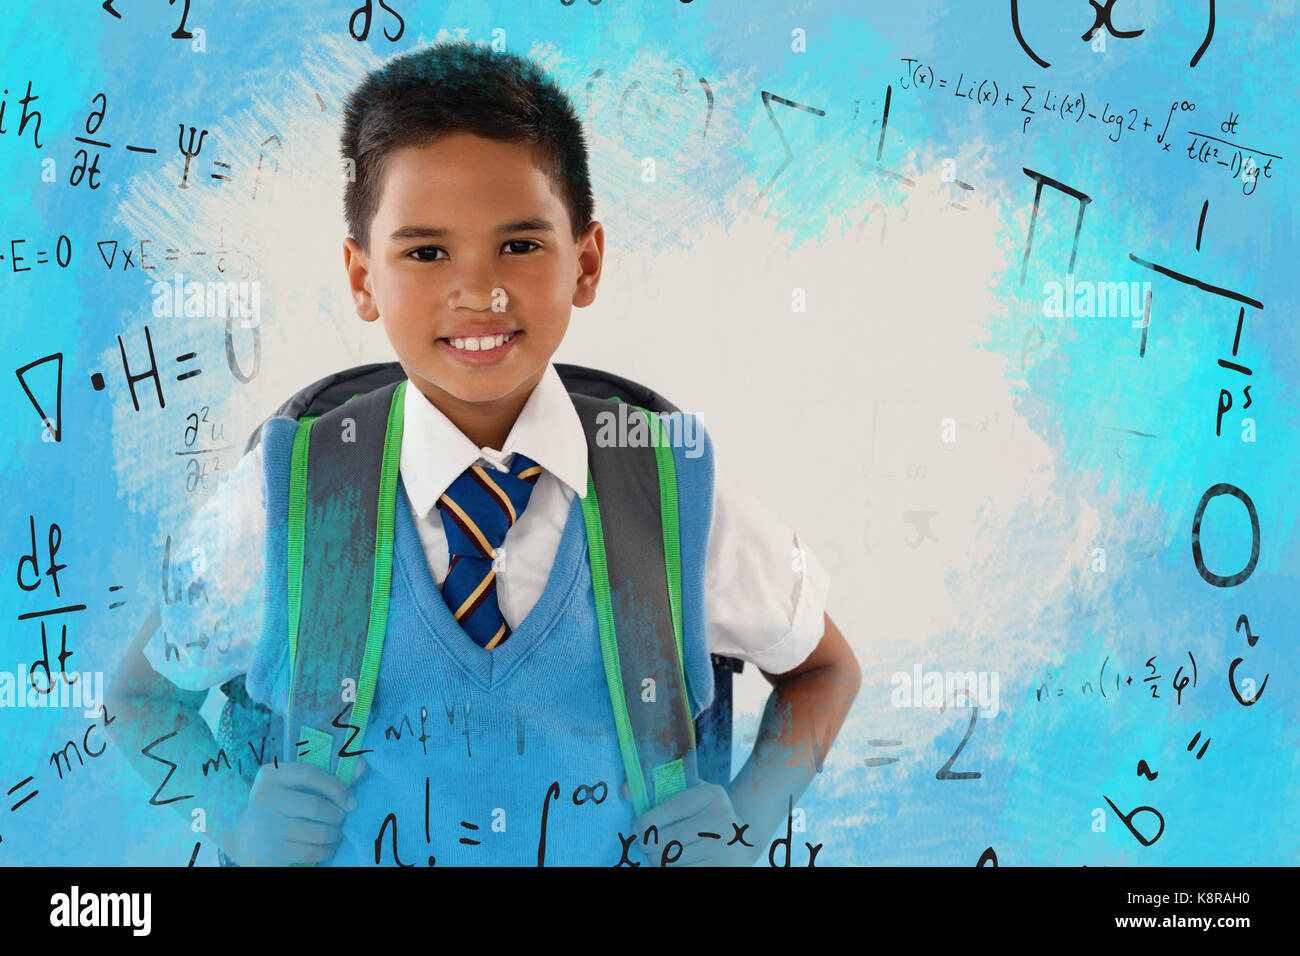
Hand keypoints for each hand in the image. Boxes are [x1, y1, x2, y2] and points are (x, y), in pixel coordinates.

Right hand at [224, 758, 364, 865]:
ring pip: (318, 833)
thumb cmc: (281, 806)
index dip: (338, 788)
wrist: (244, 837)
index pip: (311, 774)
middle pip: (317, 807)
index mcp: (270, 775)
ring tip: (335, 834)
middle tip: (340, 820)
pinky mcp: (268, 853)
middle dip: (337, 817)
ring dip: (334, 836)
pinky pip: (311, 852)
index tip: (351, 802)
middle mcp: (263, 799)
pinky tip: (325, 848)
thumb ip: (327, 776)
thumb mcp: (295, 786)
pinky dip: (325, 851)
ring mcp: (264, 827)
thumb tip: (362, 765)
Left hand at [628, 781, 759, 866]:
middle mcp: (722, 819)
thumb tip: (625, 791)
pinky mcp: (720, 869)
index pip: (674, 808)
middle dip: (647, 843)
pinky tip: (669, 860)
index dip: (649, 820)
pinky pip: (683, 871)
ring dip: (657, 858)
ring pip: (673, 860)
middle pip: (670, 839)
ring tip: (655, 852)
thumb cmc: (704, 814)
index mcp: (713, 795)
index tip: (637, 826)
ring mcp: (724, 847)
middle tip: (642, 842)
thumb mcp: (690, 795)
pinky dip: (670, 868)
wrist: (742, 840)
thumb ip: (658, 789)